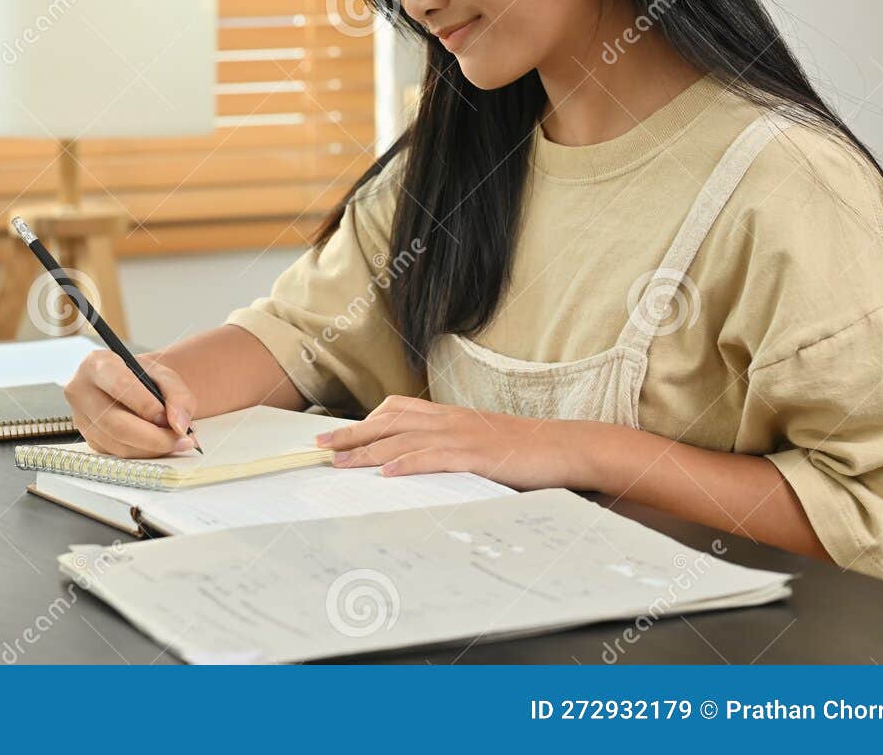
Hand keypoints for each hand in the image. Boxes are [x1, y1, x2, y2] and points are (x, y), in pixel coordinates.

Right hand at [63, 349, 197, 457]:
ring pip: (118, 444)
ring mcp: (81, 419)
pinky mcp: (89, 439)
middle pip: (115, 423)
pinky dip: (144, 453)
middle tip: (182, 439)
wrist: (131, 387)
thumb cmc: (143, 378)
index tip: (167, 417)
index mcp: (97, 365)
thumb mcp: (164, 375)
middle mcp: (81, 392)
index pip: (119, 385)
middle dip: (154, 437)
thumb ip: (178, 395)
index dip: (145, 404)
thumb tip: (180, 425)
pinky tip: (160, 444)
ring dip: (152, 449)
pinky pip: (119, 454)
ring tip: (177, 441)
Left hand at [314, 395, 594, 490]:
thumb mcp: (479, 443)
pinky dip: (406, 464)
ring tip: (337, 461)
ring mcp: (461, 435)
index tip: (335, 434)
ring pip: (402, 439)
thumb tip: (418, 464)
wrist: (565, 447)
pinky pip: (433, 457)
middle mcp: (449, 420)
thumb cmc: (524, 450)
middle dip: (350, 434)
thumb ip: (449, 449)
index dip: (363, 422)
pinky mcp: (476, 455)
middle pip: (388, 422)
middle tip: (317, 446)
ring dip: (366, 451)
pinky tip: (386, 473)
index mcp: (449, 415)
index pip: (396, 410)